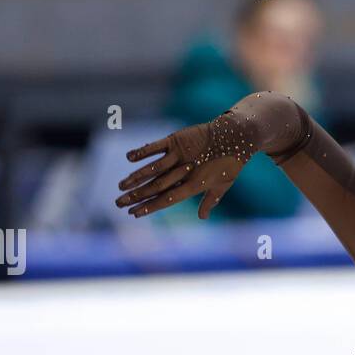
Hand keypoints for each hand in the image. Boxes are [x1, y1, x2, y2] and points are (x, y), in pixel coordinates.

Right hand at [116, 118, 250, 218]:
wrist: (236, 136)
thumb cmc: (231, 163)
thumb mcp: (223, 185)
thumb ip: (210, 201)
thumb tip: (202, 217)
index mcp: (195, 185)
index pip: (167, 199)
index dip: (149, 207)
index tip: (134, 213)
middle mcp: (185, 172)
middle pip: (156, 186)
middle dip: (136, 196)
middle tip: (118, 203)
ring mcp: (180, 155)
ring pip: (153, 169)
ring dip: (135, 178)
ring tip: (120, 187)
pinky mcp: (177, 140)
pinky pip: (156, 147)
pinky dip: (143, 152)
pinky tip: (129, 158)